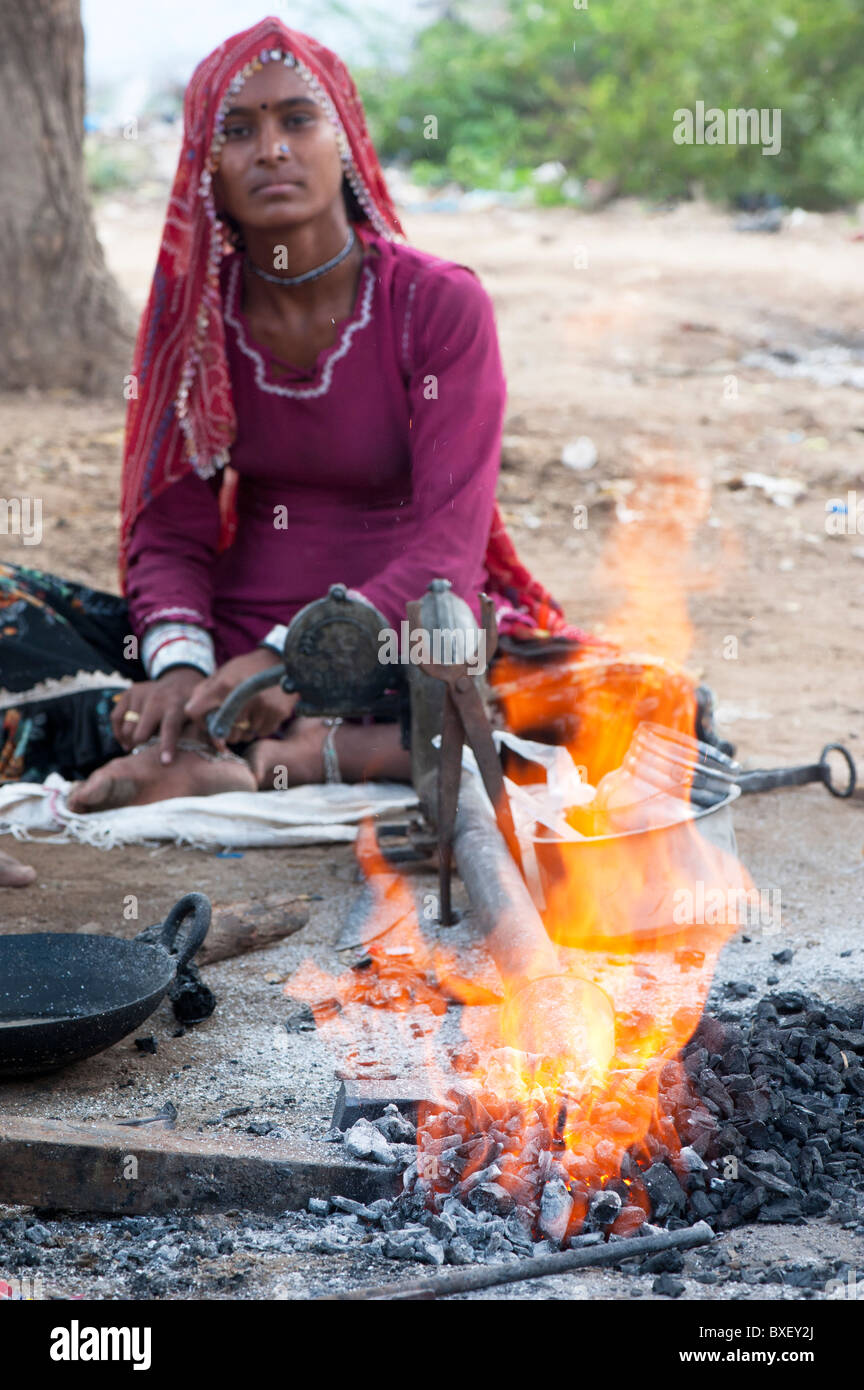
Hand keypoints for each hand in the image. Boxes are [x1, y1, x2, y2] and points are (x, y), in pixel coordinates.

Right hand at [111, 668, 204, 763]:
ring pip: (127, 728)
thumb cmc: (192, 705)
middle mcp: (156, 699)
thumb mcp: (204, 713)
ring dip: (131, 741)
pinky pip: (116, 718)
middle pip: (141, 732)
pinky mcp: (129, 693)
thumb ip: (211, 731)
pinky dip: (119, 732)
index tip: (165, 762)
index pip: (170, 727)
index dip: (167, 745)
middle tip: (146, 756)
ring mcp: (141, 695)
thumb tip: (222, 749)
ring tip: (138, 748)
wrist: (180, 679)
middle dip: (142, 747)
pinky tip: (127, 740)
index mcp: (176, 706)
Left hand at [183, 648, 298, 746]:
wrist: (281, 659)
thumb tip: (190, 713)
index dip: (199, 720)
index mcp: (223, 685)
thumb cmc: (246, 669)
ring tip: (251, 713)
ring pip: (244, 735)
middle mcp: (241, 697)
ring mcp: (261, 706)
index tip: (207, 720)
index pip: (195, 712)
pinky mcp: (278, 712)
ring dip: (245, 729)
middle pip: (223, 733)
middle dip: (226, 731)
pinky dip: (261, 727)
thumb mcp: (222, 673)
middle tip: (233, 721)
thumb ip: (204, 692)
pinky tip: (263, 712)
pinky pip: (262, 732)